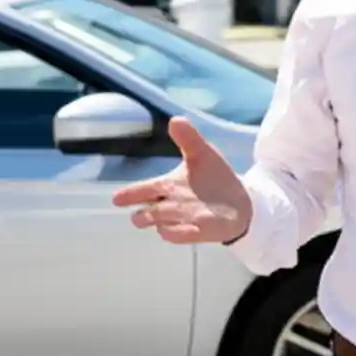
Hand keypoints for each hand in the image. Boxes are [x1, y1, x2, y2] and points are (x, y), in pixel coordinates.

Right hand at [112, 117, 251, 243]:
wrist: (239, 201)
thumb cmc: (214, 178)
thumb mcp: (203, 154)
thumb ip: (188, 138)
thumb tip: (175, 119)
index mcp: (167, 185)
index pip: (143, 190)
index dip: (130, 194)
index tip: (117, 199)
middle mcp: (170, 205)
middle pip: (146, 213)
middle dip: (142, 213)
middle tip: (143, 210)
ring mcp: (181, 220)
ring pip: (161, 223)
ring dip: (160, 219)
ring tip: (160, 214)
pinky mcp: (195, 233)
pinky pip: (179, 236)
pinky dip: (180, 233)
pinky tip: (189, 228)